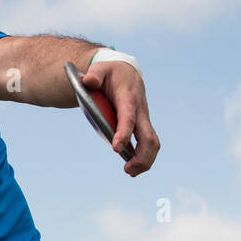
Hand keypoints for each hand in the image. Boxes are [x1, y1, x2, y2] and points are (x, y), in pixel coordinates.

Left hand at [80, 61, 159, 175]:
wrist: (127, 72)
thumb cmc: (110, 73)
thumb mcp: (100, 69)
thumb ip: (94, 75)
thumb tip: (88, 81)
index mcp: (128, 98)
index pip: (129, 118)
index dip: (124, 133)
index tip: (116, 148)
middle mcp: (140, 111)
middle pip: (149, 137)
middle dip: (141, 156)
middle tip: (127, 170)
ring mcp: (144, 119)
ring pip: (153, 143)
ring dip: (145, 161)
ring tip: (130, 172)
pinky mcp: (143, 126)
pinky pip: (149, 144)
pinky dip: (144, 158)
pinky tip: (132, 168)